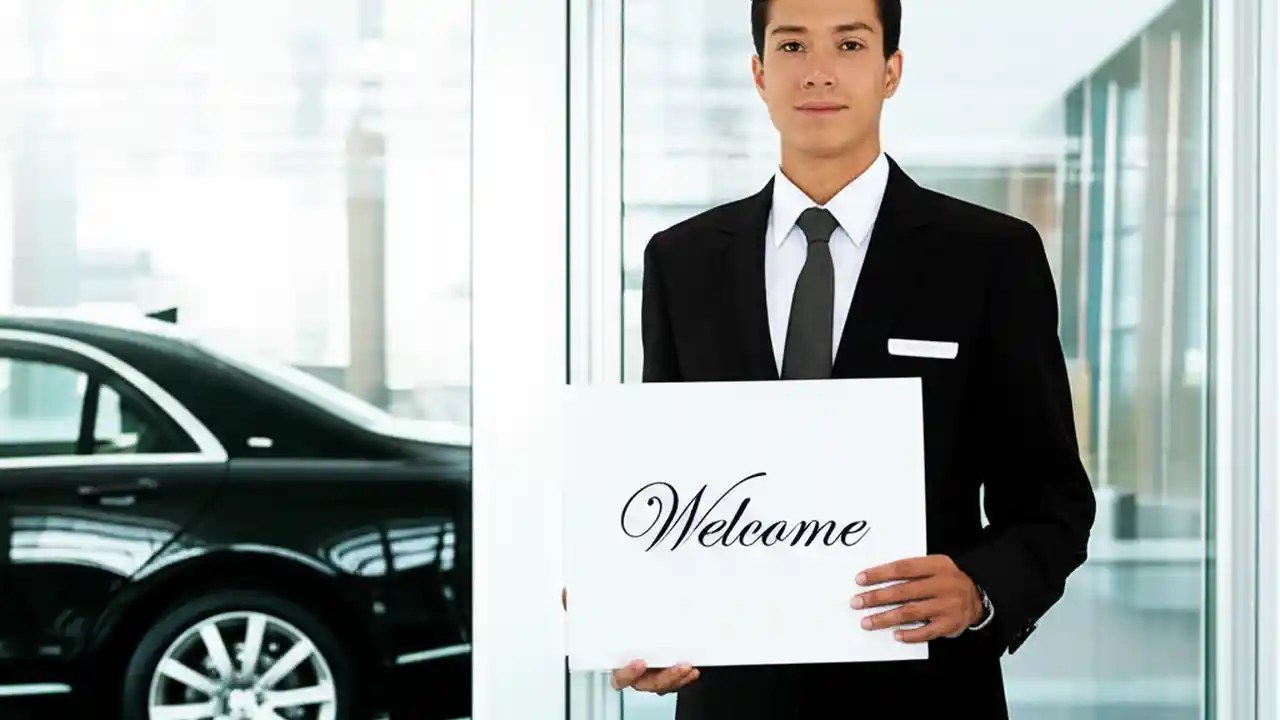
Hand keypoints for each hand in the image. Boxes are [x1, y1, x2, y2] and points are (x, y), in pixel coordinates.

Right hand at [561, 590, 700, 693]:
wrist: (639, 619)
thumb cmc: (611, 621)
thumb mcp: (594, 612)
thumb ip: (577, 605)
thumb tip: (566, 594)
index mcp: (616, 661)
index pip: (618, 675)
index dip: (627, 672)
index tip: (639, 662)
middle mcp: (634, 670)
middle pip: (646, 684)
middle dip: (662, 678)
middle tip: (675, 666)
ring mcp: (651, 671)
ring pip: (663, 684)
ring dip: (677, 678)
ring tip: (688, 667)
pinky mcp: (666, 667)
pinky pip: (676, 678)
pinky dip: (685, 676)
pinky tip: (694, 668)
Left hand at [852, 554, 983, 642]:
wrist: (979, 595)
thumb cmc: (948, 579)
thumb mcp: (935, 566)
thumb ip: (911, 570)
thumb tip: (877, 579)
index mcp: (937, 565)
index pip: (903, 568)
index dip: (880, 573)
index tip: (860, 579)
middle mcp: (943, 585)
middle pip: (903, 591)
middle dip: (876, 598)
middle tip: (857, 602)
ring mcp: (947, 606)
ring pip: (910, 613)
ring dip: (885, 618)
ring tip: (867, 622)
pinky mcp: (950, 624)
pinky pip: (926, 632)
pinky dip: (910, 634)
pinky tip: (895, 634)